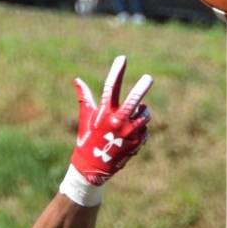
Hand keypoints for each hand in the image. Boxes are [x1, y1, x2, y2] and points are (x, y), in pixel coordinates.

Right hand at [67, 55, 152, 188]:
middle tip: (148, 77)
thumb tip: (77, 80)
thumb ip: (85, 98)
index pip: (111, 88)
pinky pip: (145, 128)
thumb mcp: (86, 118)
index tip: (122, 58)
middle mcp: (118, 122)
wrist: (93, 168)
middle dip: (141, 87)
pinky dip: (141, 127)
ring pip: (144, 114)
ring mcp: (129, 133)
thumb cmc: (87, 139)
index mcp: (104, 114)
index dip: (117, 71)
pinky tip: (130, 134)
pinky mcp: (137, 143)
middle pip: (133, 100)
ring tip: (134, 115)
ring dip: (142, 111)